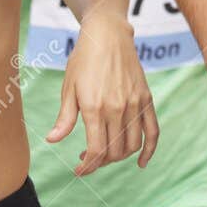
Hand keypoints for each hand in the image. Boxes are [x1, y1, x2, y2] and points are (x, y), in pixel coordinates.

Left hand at [47, 17, 159, 175]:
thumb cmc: (83, 60)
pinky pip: (153, 131)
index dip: (87, 166)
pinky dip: (149, 150)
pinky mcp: (146, 99)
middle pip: (114, 151)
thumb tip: (53, 141)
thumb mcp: (68, 88)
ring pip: (132, 145)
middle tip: (87, 158)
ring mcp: (135, 104)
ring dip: (118, 157)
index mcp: (95, 107)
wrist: (108, 35)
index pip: (96, 150)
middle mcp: (118, 108)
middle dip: (100, 162)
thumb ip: (65, 118)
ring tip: (106, 154)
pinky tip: (140, 162)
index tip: (79, 171)